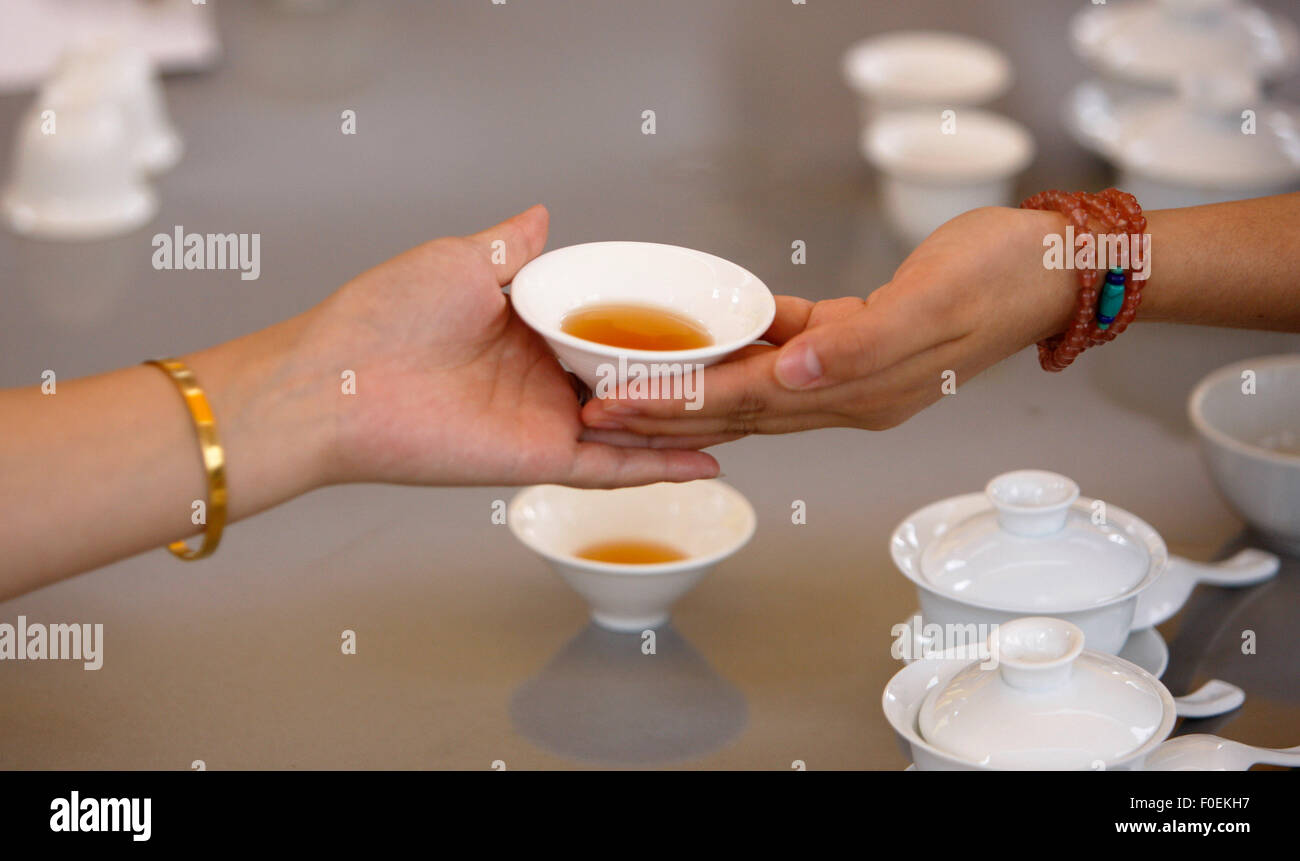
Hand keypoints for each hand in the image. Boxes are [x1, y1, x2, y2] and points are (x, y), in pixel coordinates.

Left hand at [297, 205, 724, 487]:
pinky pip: (611, 465)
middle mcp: (542, 376)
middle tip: (740, 367)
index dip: (650, 324)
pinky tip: (707, 461)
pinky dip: (658, 466)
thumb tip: (542, 215)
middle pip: (628, 379)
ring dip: (683, 423)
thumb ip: (514, 247)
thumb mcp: (461, 260)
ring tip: (744, 414)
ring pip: (632, 425)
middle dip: (680, 378)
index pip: (605, 327)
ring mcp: (544, 419)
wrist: (339, 383)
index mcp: (527, 326)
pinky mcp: (539, 458)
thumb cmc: (384, 316)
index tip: (696, 317)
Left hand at [580, 206, 1077, 435]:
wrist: (1053, 268)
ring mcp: (852, 373)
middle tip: (598, 413)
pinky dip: (744, 347)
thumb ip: (862, 344)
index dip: (681, 404)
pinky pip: (786, 350)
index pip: (749, 402)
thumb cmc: (1001, 276)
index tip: (621, 406)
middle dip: (666, 413)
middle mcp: (849, 393)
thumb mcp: (935, 302)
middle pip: (738, 409)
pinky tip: (708, 338)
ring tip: (632, 389)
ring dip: (693, 390)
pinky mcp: (857, 341)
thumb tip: (794, 370)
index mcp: (862, 389)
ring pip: (753, 387)